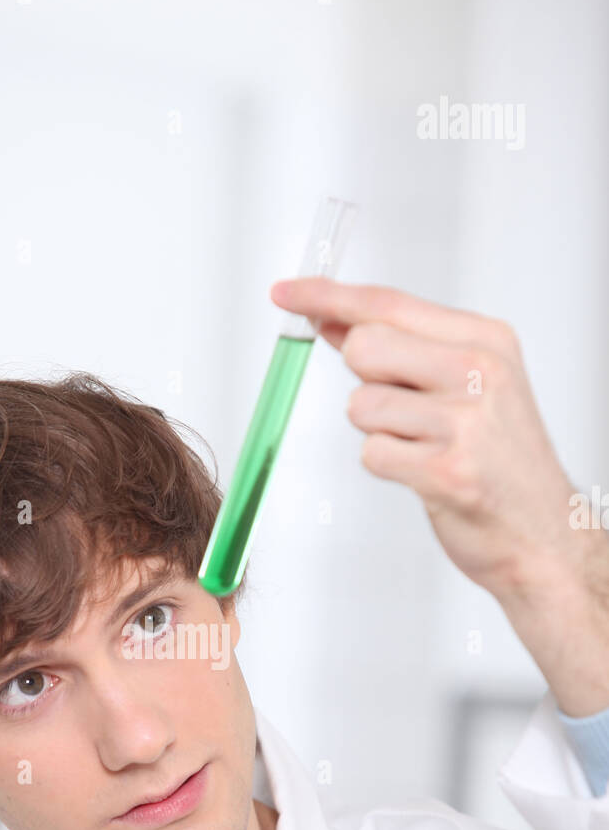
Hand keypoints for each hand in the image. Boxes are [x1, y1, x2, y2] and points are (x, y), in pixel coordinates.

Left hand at [270, 276, 608, 715]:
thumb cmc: (500, 462)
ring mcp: (466, 423)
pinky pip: (372, 454)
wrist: (544, 535)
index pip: (388, 304)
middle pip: (365, 346)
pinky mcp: (447, 473)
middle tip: (403, 409)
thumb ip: (402, 349)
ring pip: (362, 405)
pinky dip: (387, 466)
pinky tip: (424, 474)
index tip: (286, 293)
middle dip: (363, 380)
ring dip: (378, 431)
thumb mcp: (467, 386)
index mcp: (485, 341)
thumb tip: (333, 320)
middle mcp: (481, 372)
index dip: (327, 296)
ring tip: (423, 447)